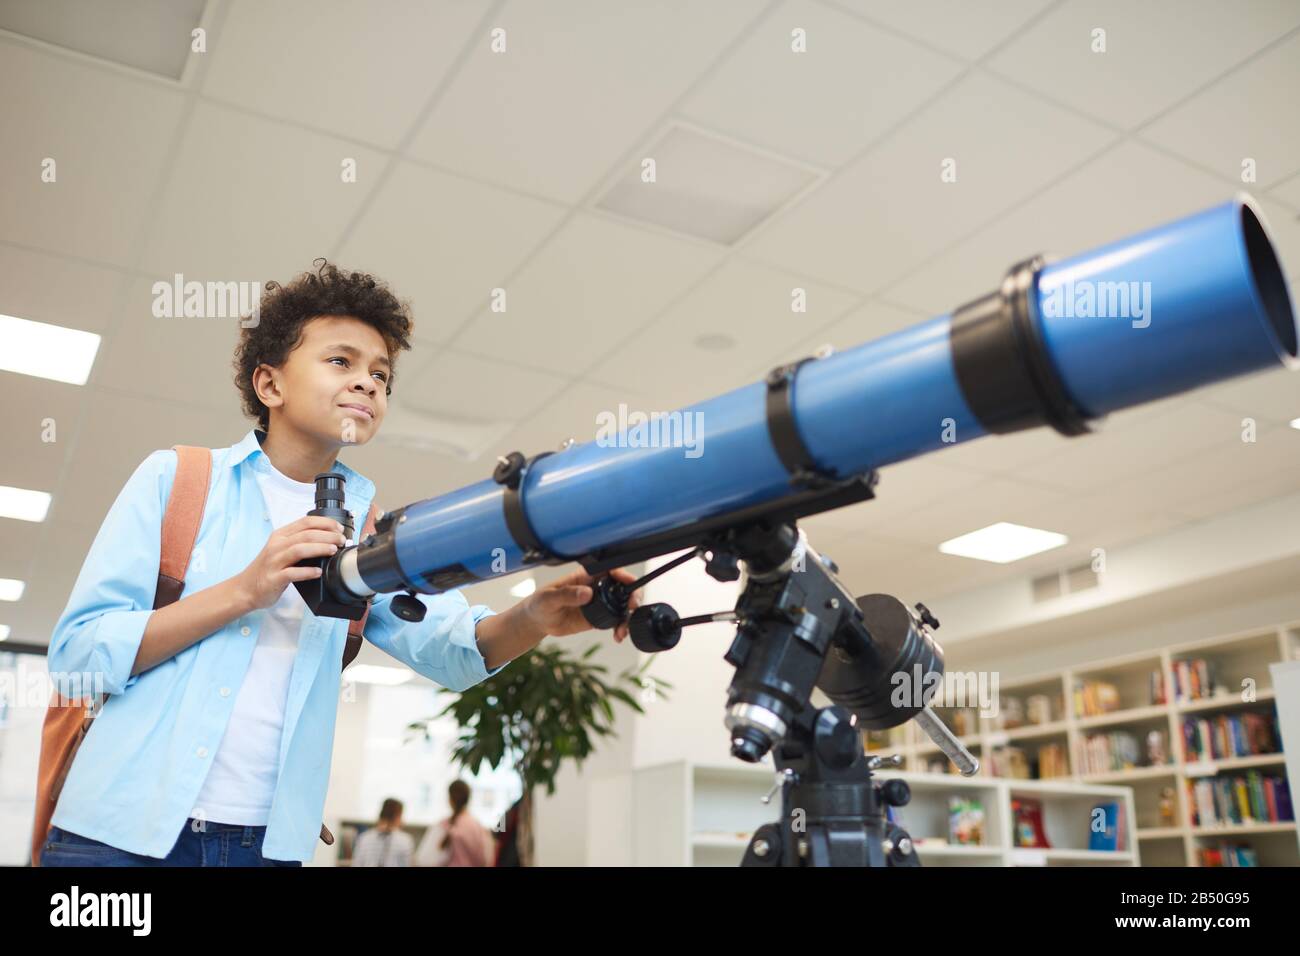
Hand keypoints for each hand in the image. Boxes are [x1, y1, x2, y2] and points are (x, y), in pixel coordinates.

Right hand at [235, 515, 349, 611]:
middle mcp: (276, 546)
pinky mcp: (274, 579)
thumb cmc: (268, 569)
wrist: (246, 589)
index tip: (339, 528)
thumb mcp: (281, 549)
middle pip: (306, 535)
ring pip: (299, 550)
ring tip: (334, 550)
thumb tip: (330, 539)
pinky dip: (307, 571)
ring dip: (319, 548)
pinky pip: (292, 573)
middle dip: (328, 536)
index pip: (305, 522)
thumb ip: (300, 542)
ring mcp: (274, 562)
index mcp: (280, 535)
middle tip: (341, 540)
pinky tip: (318, 572)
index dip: (325, 523)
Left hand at [522, 567, 643, 641]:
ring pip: (621, 606)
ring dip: (627, 617)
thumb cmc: (540, 603)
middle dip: (632, 596)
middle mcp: (596, 587)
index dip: (623, 575)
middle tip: (632, 608)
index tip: (630, 583)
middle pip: (622, 587)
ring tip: (623, 630)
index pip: (610, 570)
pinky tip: (618, 636)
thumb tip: (586, 593)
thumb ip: (567, 594)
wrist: (538, 621)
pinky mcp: (598, 617)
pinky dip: (620, 628)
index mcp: (585, 576)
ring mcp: (599, 602)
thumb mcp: (549, 598)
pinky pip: (615, 621)